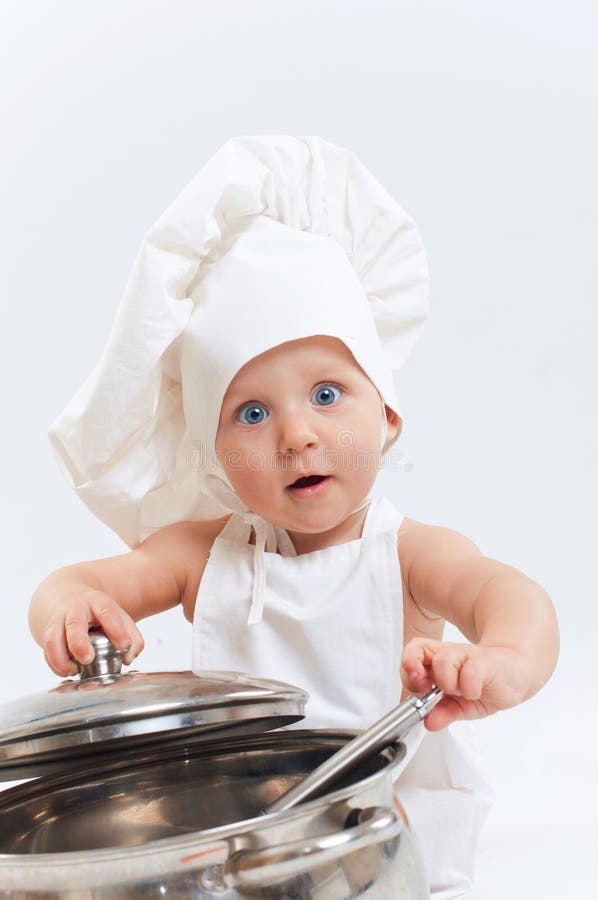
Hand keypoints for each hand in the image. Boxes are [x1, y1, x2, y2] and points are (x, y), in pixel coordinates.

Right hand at [42, 589, 144, 676]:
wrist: (71, 599)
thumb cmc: (100, 614)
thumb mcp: (120, 618)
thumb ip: (133, 638)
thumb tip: (128, 657)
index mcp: (98, 602)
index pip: (107, 612)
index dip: (116, 629)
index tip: (123, 646)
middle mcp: (75, 608)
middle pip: (74, 624)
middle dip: (79, 643)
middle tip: (88, 659)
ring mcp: (58, 620)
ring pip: (52, 638)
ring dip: (61, 659)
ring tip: (74, 670)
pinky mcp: (48, 633)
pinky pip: (46, 651)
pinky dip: (55, 665)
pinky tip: (67, 671)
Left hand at [401, 638, 527, 729]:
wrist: (517, 674)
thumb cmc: (488, 684)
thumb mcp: (462, 705)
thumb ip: (444, 712)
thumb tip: (429, 722)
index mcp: (438, 663)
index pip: (411, 655)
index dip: (407, 670)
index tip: (416, 688)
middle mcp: (448, 655)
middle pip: (417, 651)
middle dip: (418, 676)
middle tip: (432, 690)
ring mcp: (466, 654)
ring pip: (442, 663)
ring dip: (449, 684)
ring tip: (463, 692)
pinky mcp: (485, 660)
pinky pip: (469, 673)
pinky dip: (470, 688)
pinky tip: (477, 691)